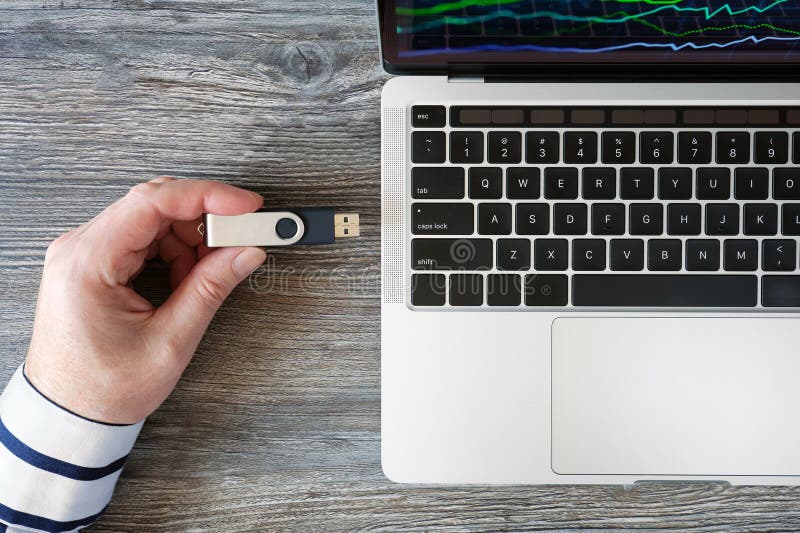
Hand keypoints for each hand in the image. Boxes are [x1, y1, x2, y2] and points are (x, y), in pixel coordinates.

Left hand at [24, 178, 265, 423]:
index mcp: (88, 262)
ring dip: (191, 240)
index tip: (246, 206)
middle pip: (155, 206)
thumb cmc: (103, 388)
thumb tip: (246, 252)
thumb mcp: (169, 341)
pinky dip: (174, 252)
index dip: (208, 196)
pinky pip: (143, 238)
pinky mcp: (95, 262)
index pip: (153, 202)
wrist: (68, 414)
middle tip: (242, 239)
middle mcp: (79, 248)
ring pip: (153, 220)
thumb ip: (211, 288)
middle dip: (205, 220)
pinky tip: (187, 279)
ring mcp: (85, 253)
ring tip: (209, 275)